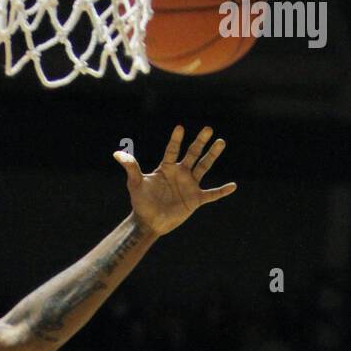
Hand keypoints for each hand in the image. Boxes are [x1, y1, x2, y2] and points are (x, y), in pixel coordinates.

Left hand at [114, 125, 235, 237]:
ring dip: (212, 156)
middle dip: (200, 142)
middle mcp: (180, 173)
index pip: (172, 150)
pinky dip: (222, 191)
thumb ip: (131, 167)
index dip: (176, 140)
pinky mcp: (195, 199)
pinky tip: (233, 186)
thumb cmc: (141, 202)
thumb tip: (117, 154)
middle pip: (192, 154)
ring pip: (204, 167)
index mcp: (166, 167)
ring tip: (221, 142)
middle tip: (208, 129)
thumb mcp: (135, 184)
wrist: (149, 222)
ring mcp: (189, 185)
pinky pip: (211, 194)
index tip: (179, 128)